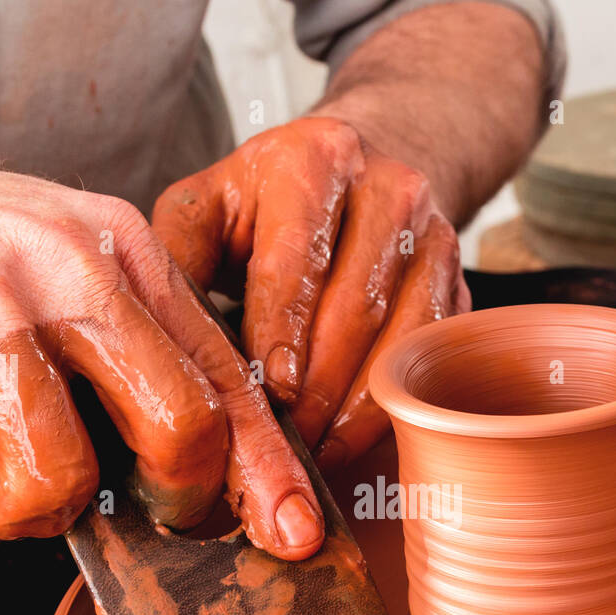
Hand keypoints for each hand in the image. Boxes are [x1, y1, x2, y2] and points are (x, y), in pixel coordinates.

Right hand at [0, 123, 322, 556]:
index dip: (267, 465)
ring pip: (64, 476)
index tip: (293, 529)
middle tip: (134, 512)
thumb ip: (117, 341)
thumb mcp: (42, 261)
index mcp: (112, 244)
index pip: (225, 370)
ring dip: (21, 502)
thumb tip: (192, 463)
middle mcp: (61, 266)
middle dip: (172, 498)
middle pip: (182, 427)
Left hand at [152, 116, 469, 467]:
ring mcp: (437, 237)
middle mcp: (389, 189)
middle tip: (281, 445)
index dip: (282, 334)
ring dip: (357, 409)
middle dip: (316, 388)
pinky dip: (392, 409)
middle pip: (356, 307)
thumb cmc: (267, 205)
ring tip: (315, 455)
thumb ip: (178, 257)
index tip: (268, 395)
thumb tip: (155, 332)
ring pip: (404, 339)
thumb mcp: (210, 206)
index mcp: (315, 158)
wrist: (360, 176)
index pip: (296, 260)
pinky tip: (351, 440)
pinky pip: (431, 358)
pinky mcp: (461, 284)